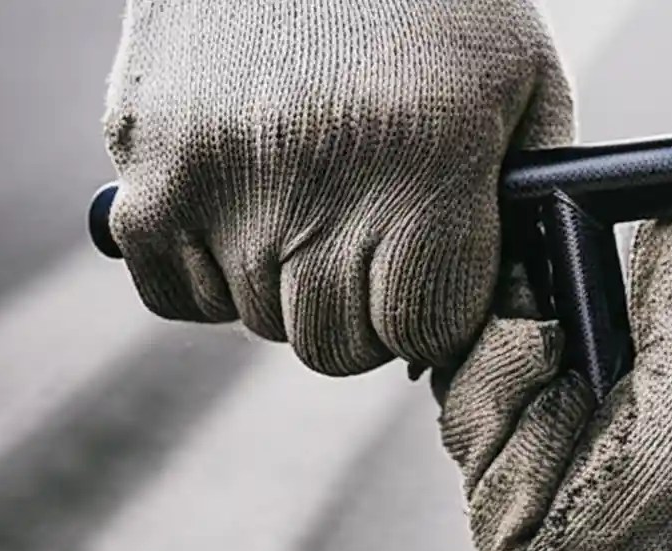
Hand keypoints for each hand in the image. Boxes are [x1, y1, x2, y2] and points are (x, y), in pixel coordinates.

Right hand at [103, 0, 571, 374]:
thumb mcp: (522, 82)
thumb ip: (528, 207)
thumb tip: (514, 315)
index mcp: (426, 160)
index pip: (422, 331)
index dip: (433, 313)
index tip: (431, 274)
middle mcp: (316, 181)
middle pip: (338, 346)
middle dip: (365, 311)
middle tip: (370, 240)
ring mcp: (217, 178)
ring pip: (262, 322)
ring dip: (291, 285)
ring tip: (309, 194)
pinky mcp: (142, 168)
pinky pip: (177, 293)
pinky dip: (210, 274)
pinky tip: (243, 208)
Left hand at [436, 1, 671, 550]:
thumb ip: (631, 511)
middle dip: (521, 493)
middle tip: (538, 395)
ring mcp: (669, 443)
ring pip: (546, 487)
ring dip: (512, 419)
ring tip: (534, 334)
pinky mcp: (636, 384)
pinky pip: (550, 415)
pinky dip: (520, 376)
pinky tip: (532, 321)